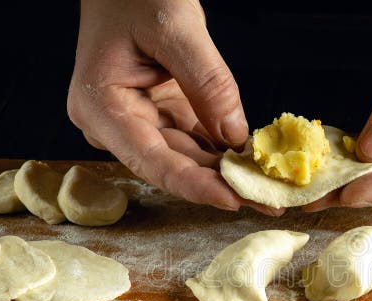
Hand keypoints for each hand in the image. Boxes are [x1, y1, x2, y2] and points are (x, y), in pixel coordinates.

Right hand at [67, 0, 281, 214]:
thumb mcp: (174, 26)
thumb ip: (207, 82)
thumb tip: (235, 135)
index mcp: (101, 106)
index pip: (151, 159)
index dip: (193, 185)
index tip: (233, 200)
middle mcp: (116, 123)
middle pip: (172, 166)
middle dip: (222, 186)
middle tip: (268, 201)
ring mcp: (139, 121)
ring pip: (188, 158)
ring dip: (229, 174)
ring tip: (270, 190)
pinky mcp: (162, 114)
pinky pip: (197, 139)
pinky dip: (226, 152)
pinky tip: (256, 165)